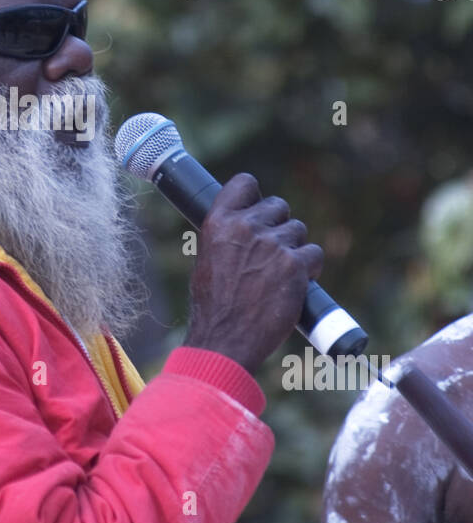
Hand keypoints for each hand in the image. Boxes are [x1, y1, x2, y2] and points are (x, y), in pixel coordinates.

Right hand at [185, 173, 322, 373]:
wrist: (224, 340)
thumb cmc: (213, 306)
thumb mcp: (208, 260)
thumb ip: (227, 237)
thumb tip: (245, 227)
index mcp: (219, 223)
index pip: (245, 183)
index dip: (255, 196)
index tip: (258, 210)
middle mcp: (246, 227)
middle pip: (278, 206)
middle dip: (279, 226)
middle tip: (272, 253)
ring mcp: (273, 245)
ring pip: (298, 230)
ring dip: (295, 249)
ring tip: (280, 274)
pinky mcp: (295, 265)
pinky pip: (314, 253)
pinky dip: (309, 268)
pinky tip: (297, 283)